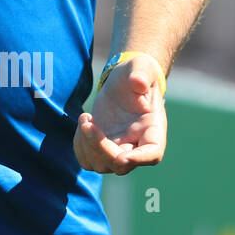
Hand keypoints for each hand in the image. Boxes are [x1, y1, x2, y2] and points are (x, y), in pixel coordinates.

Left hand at [73, 53, 166, 174]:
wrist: (123, 81)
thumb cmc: (136, 74)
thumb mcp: (142, 68)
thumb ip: (141, 74)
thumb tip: (138, 82)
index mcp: (154, 130)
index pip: (152, 154)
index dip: (139, 160)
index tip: (122, 157)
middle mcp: (137, 145)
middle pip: (120, 164)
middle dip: (99, 146)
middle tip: (87, 120)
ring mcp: (119, 149)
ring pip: (101, 166)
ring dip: (87, 145)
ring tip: (85, 118)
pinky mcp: (102, 147)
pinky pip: (87, 160)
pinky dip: (80, 146)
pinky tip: (83, 123)